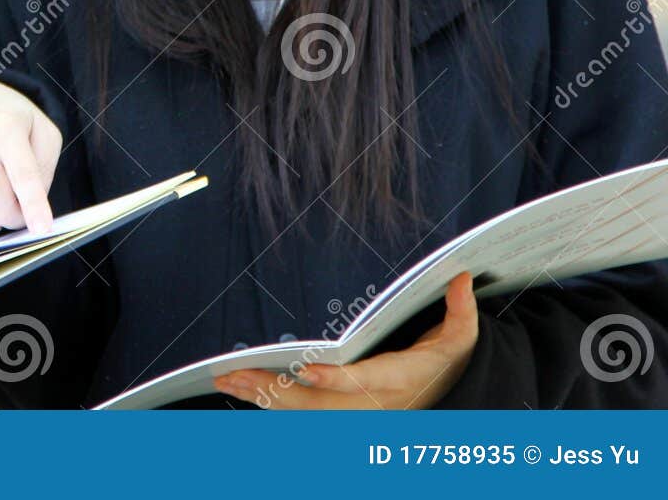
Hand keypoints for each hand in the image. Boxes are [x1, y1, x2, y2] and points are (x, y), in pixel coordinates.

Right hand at [0, 80, 60, 233]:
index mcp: (5, 129)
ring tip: (0, 198)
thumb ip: (45, 171)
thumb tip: (29, 210)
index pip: (22, 175)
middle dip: (17, 217)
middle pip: (0, 208)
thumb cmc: (12, 122)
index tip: (42, 228)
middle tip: (21, 205)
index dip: (33, 205)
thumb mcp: (44, 133)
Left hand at [214, 271, 479, 408]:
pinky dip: (268, 402)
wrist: (445, 403)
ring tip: (226, 381)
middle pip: (319, 405)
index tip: (306, 370)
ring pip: (301, 412)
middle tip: (237, 374)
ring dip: (262, 397)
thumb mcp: (461, 340)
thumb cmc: (444, 365)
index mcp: (397, 381)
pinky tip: (240, 388)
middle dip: (276, 391)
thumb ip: (461, 313)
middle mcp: (369, 404)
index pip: (365, 382)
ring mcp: (351, 413)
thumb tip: (462, 276)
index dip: (336, 379)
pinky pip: (298, 413)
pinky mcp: (337, 414)